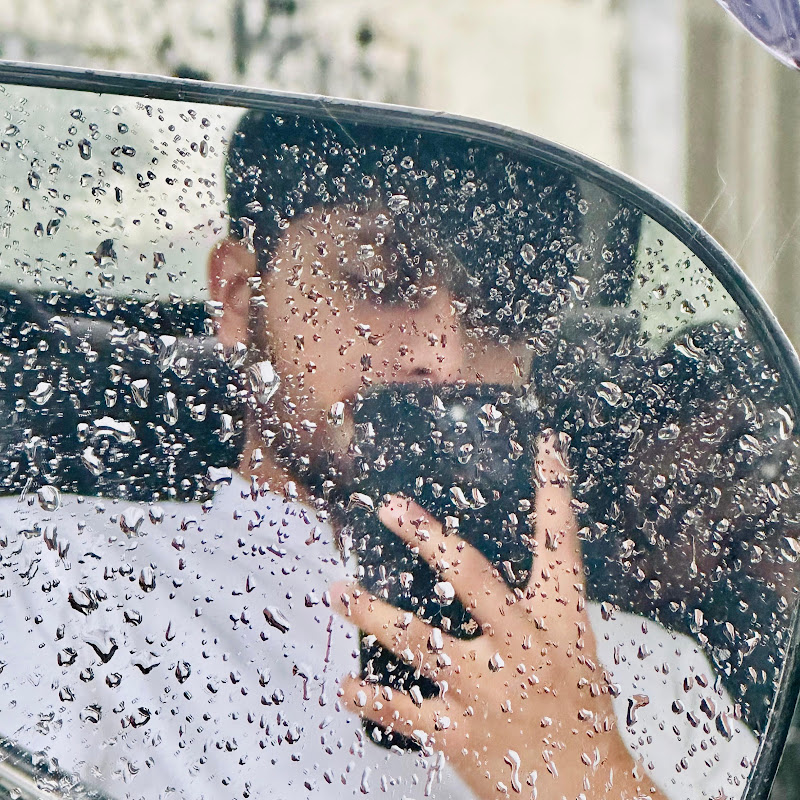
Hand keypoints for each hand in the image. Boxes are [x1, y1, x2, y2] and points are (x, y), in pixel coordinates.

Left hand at [332, 433, 664, 798]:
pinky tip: (347, 685)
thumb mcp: (573, 653)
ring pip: (416, 637)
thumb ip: (536, 614)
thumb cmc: (580, 721)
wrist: (584, 795)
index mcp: (557, 621)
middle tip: (391, 508)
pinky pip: (400, 706)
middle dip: (428, 537)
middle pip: (469, 576)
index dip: (555, 491)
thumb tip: (492, 583)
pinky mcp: (456, 729)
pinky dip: (369, 695)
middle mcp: (520, 644)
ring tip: (338, 589)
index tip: (546, 449)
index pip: (561, 543)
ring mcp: (484, 686)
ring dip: (370, 612)